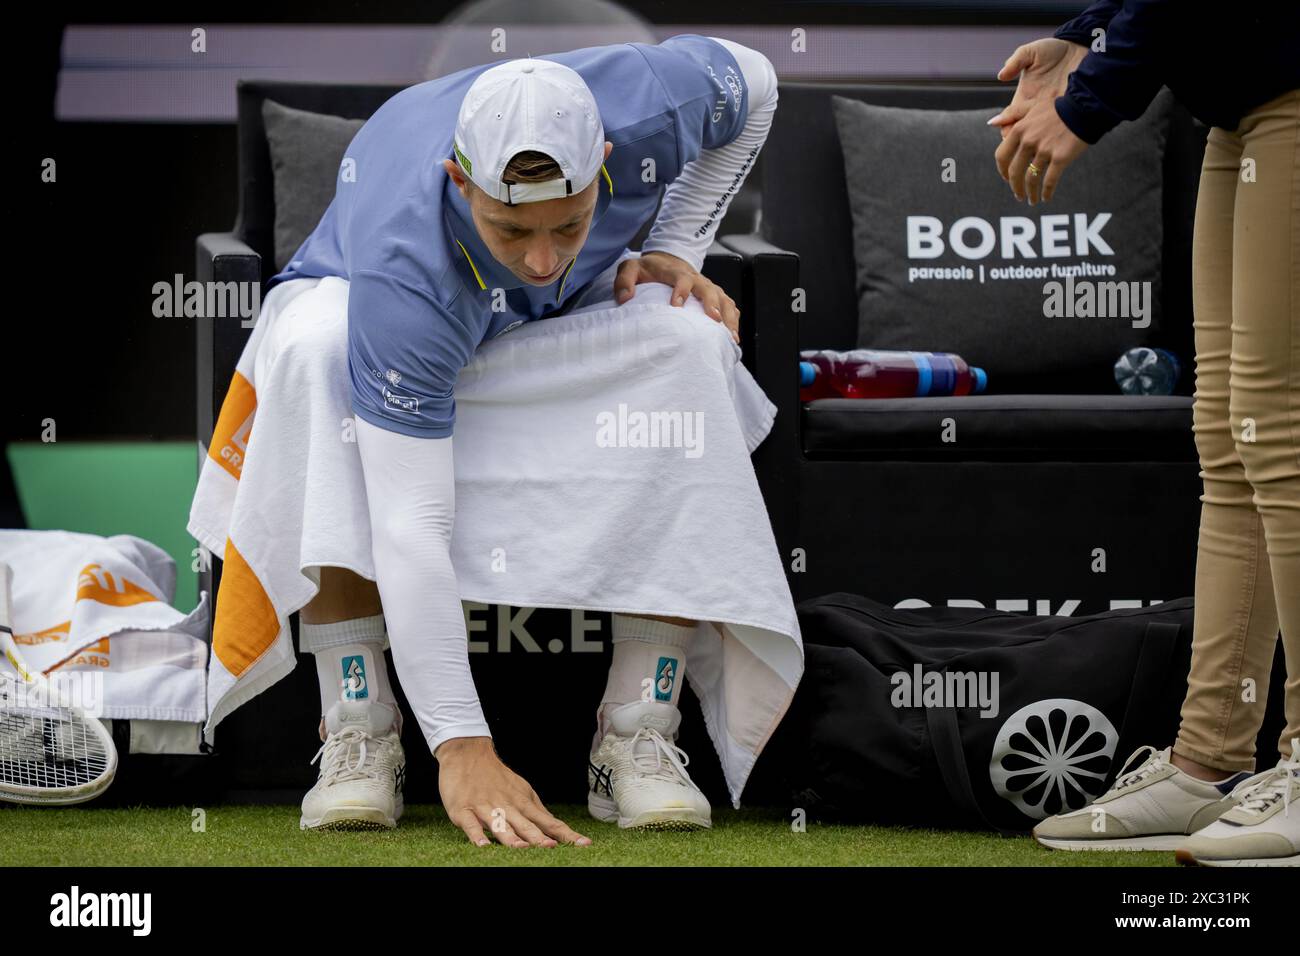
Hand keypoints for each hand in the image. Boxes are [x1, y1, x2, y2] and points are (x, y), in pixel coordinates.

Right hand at [435, 737, 591, 848]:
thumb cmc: (496, 777)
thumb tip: (557, 830)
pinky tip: (482, 846)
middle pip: (526, 825)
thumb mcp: (521, 791)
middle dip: (538, 838)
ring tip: (521, 848)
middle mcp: (508, 806)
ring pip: (500, 825)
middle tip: (552, 847)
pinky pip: (470, 825)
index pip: (549, 822)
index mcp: (524, 803)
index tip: (584, 844)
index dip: (566, 834)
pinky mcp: (463, 809)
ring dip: (510, 837)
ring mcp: (485, 807)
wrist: (468, 753)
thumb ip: (536, 812)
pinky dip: (476, 835)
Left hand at [614, 251, 739, 344]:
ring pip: (723, 298)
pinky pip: (729, 305)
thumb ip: (624, 280)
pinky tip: (733, 336)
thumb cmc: (648, 269)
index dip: (681, 290)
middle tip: (714, 320)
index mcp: (675, 272)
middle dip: (713, 304)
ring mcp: (707, 286)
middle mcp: (696, 278)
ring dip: (728, 316)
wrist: (666, 260)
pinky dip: (733, 319)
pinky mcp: (714, 294)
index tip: (677, 306)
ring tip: (730, 336)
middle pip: (709, 289)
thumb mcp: (630, 269)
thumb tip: (624, 299)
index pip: (682, 278)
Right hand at [989, 38, 1087, 135]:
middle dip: (1022, 143)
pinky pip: (1062, 127)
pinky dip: (1059, 133)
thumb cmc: (1055, 49)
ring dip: (1040, 141)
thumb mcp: (1032, 52)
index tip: (1008, 133)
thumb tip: (1001, 75)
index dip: (1007, 132)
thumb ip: (1016, 61)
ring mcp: (1053, 113)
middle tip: (1026, 144)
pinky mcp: (1069, 112)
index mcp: (1024, 99)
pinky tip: (1059, 131)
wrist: (1082, 47)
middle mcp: (1037, 110)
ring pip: (1042, 137)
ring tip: (1041, 142)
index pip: (1009, 124)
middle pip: (1024, 136)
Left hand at [993, 95, 1088, 203]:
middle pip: (1014, 172)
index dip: (1002, 171)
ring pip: (1031, 179)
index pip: (1002, 156)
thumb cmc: (1059, 107)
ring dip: (1030, 193)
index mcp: (1019, 130)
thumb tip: (991, 123)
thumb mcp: (1032, 106)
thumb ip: (1011, 114)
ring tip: (1031, 201)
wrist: (1086, 107)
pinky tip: (1046, 198)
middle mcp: (1029, 141)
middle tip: (1019, 195)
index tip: (1007, 178)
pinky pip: (1049, 181)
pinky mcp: (1060, 158)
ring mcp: (1044, 150)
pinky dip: (1046, 192)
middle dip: (1015, 187)